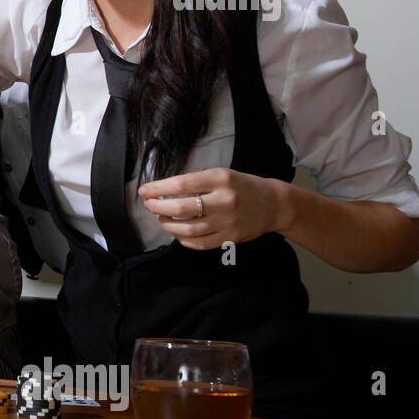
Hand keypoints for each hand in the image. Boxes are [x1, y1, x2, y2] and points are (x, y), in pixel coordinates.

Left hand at [139, 168, 285, 249]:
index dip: (158, 189)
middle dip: (158, 207)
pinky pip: (199, 244)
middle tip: (150, 205)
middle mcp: (224, 200)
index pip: (181, 184)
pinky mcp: (230, 237)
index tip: (144, 191)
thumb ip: (196, 182)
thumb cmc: (242, 186)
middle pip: (181, 208)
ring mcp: (228, 221)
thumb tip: (162, 190)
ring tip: (162, 218)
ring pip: (188, 229)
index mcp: (220, 179)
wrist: (273, 203)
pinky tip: (178, 233)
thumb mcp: (221, 175)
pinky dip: (183, 240)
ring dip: (168, 225)